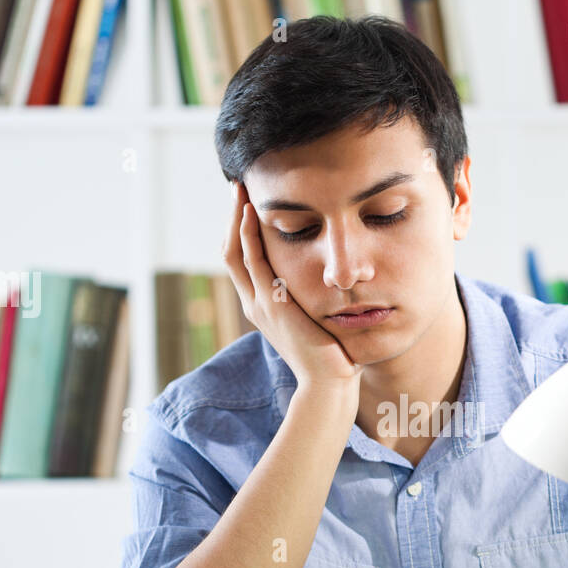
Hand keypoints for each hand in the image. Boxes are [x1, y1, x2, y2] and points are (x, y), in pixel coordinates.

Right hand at [222, 181, 362, 395]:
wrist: (329, 382)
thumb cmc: (333, 354)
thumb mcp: (319, 317)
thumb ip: (316, 298)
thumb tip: (337, 279)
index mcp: (264, 305)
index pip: (243, 259)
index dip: (241, 230)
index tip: (247, 203)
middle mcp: (255, 302)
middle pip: (231, 250)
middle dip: (232, 216)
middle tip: (238, 185)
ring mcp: (260, 303)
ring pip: (235, 251)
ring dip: (236, 217)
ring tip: (239, 188)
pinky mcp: (271, 304)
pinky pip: (253, 262)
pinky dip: (247, 235)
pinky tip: (249, 212)